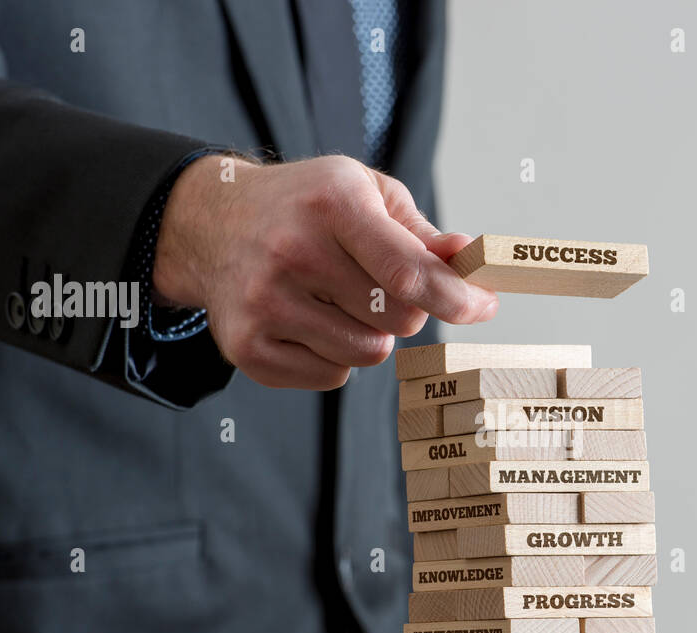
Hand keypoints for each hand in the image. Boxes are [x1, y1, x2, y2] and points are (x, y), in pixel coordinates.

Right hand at [152, 154, 497, 388]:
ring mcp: (264, 303)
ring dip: (369, 335)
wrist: (213, 223)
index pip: (409, 272)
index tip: (482, 306)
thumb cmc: (307, 207)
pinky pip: (331, 376)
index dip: (456, 298)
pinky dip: (335, 357)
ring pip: (368, 354)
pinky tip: (309, 321)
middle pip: (398, 320)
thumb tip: (468, 258)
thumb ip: (421, 233)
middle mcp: (292, 252)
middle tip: (379, 287)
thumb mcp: (365, 193)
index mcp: (332, 204)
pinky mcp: (247, 347)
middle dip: (407, 310)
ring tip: (337, 301)